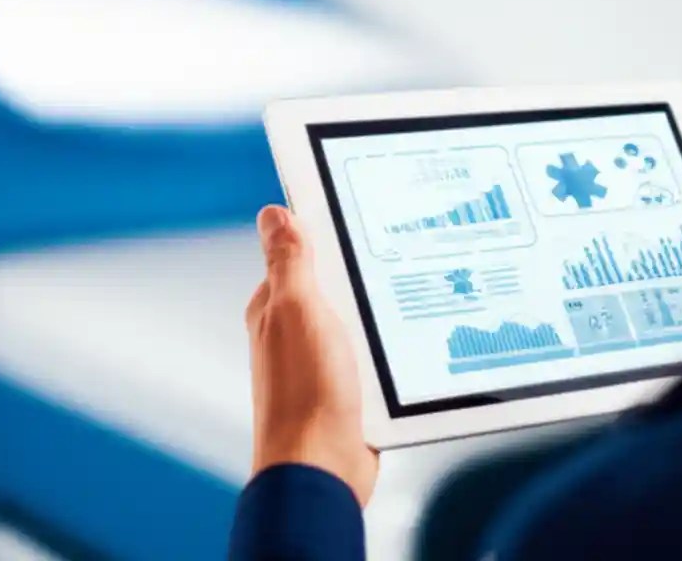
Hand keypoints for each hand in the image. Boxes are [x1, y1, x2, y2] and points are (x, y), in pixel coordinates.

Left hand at [245, 205, 377, 505]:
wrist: (324, 468)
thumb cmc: (305, 395)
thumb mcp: (299, 311)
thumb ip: (289, 262)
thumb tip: (275, 213)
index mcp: (274, 307)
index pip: (301, 252)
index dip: (328, 231)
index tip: (363, 215)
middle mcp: (295, 332)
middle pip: (337, 284)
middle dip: (364, 275)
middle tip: (397, 259)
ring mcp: (322, 362)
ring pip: (360, 320)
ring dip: (380, 316)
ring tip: (406, 303)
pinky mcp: (348, 388)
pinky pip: (374, 355)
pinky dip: (389, 350)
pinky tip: (407, 346)